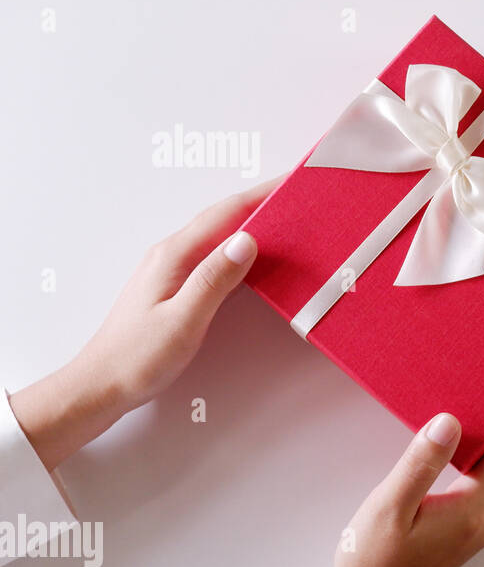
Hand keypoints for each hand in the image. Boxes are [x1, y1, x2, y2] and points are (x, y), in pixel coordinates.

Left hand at [9, 178, 278, 470]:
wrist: (102, 384)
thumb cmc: (138, 357)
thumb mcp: (183, 320)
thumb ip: (214, 279)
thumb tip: (247, 240)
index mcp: (175, 255)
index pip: (227, 213)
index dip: (262, 195)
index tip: (293, 182)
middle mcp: (172, 254)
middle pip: (224, 217)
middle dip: (262, 202)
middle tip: (299, 197)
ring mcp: (172, 268)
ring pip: (220, 234)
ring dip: (253, 222)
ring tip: (285, 219)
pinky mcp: (176, 284)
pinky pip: (214, 254)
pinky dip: (240, 246)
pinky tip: (255, 254)